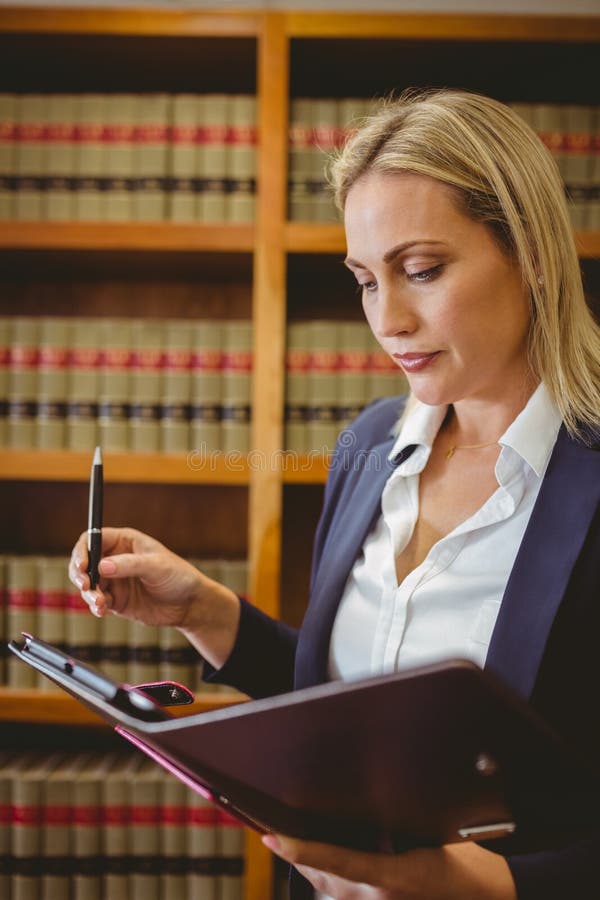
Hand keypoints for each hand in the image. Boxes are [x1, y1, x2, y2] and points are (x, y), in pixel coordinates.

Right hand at [69, 526, 240, 668]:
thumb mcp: (156, 566)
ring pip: (88, 584)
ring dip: (88, 594)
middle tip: (85, 586)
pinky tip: (102, 610)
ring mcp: (114, 580)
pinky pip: (97, 602)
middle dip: (80, 574)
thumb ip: (129, 565)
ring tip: (99, 603)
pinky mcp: (115, 600)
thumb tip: (102, 566)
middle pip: (84, 562)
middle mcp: (115, 559)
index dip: (83, 551)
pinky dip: (95, 606)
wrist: (189, 604)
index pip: (93, 539)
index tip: (83, 566)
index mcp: (124, 541)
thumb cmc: (178, 576)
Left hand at [262, 834, 516, 899]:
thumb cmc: (467, 861)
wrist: (492, 895)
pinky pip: (348, 896)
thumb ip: (392, 830)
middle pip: (325, 879)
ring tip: (294, 840)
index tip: (272, 837)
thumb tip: (360, 814)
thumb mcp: (431, 833)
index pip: (335, 861)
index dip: (300, 849)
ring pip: (333, 890)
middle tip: (274, 830)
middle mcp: (380, 899)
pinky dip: (335, 877)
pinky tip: (330, 859)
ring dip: (315, 866)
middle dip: (299, 855)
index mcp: (391, 877)